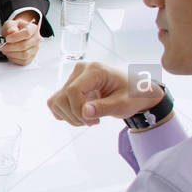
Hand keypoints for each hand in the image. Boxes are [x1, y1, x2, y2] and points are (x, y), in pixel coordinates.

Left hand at [0, 16, 40, 65]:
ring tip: (4, 50)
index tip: (7, 39)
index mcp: (33, 28)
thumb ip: (11, 26)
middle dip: (10, 47)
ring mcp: (34, 49)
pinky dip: (14, 59)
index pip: (27, 33)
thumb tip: (12, 31)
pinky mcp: (31, 57)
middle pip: (24, 46)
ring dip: (11, 54)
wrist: (15, 34)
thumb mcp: (10, 24)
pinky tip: (9, 54)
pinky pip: (23, 61)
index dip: (15, 37)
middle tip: (2, 46)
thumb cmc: (14, 29)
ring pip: (24, 55)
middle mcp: (36, 39)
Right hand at [47, 61, 164, 126]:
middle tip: (93, 121)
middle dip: (75, 115)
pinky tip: (81, 114)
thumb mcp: (123, 104)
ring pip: (56, 101)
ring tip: (88, 118)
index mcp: (95, 70)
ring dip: (70, 116)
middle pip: (62, 97)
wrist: (135, 92)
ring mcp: (74, 77)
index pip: (73, 91)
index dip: (78, 110)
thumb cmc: (132, 95)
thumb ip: (104, 108)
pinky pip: (56, 102)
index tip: (93, 121)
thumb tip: (85, 113)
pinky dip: (65, 113)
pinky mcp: (69, 86)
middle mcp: (81, 70)